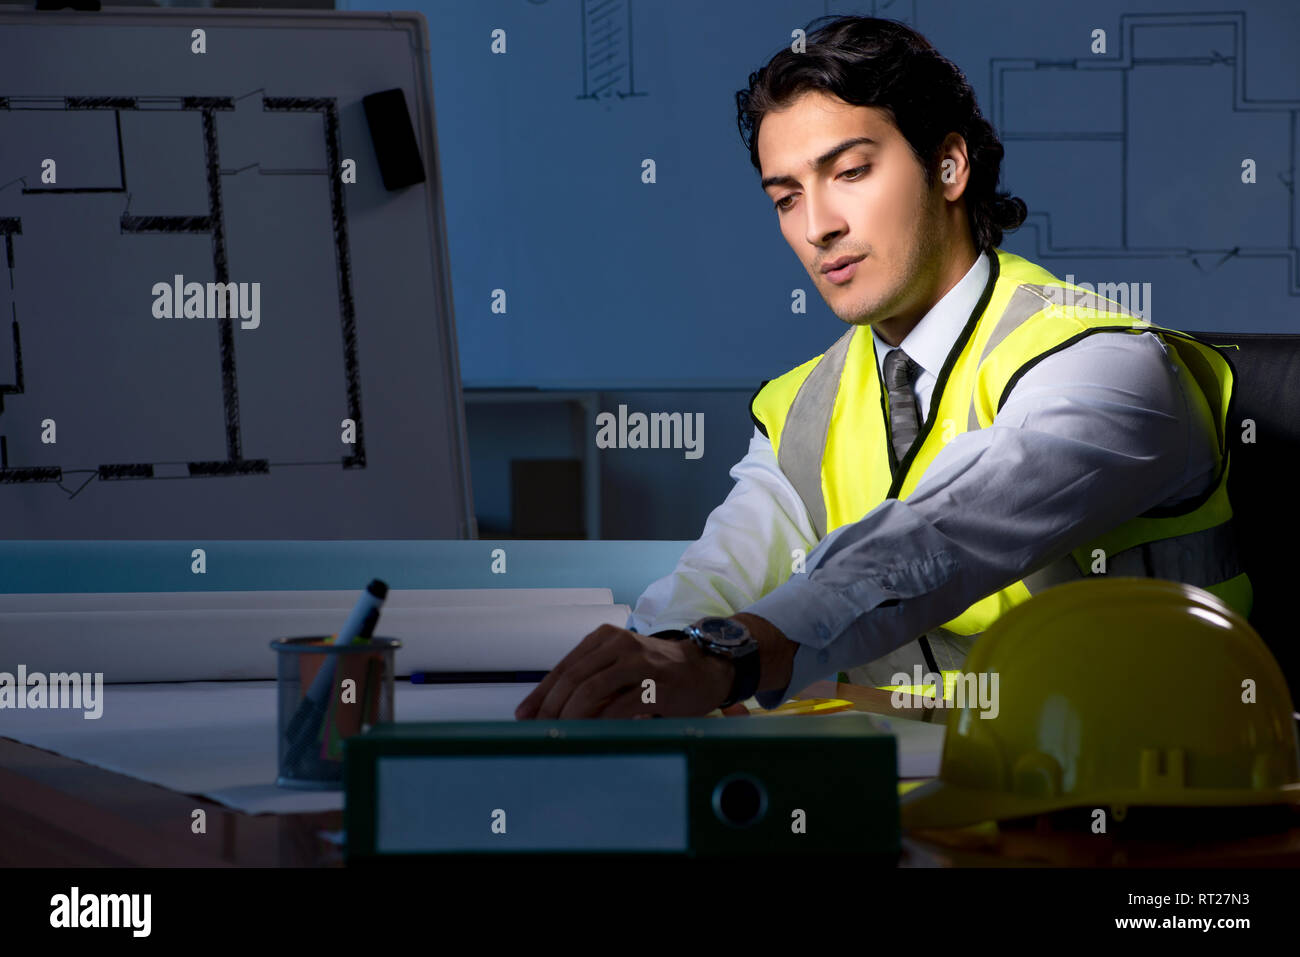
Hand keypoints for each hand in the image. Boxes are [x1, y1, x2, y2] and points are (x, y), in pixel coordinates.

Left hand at [514, 625, 732, 718]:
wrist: (704, 667)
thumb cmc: (656, 670)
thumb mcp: (619, 664)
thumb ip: (590, 679)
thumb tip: (547, 711)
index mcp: (604, 638)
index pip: (564, 667)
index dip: (541, 694)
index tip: (525, 716)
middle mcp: (619, 645)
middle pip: (574, 678)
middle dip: (552, 708)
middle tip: (541, 731)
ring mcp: (639, 662)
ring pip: (592, 690)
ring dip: (572, 716)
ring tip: (562, 735)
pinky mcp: (656, 684)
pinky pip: (620, 705)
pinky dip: (601, 722)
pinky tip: (592, 734)